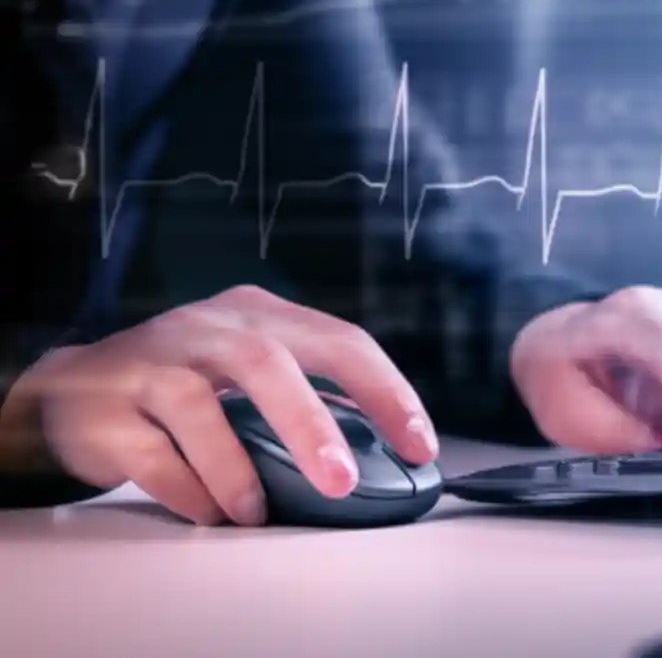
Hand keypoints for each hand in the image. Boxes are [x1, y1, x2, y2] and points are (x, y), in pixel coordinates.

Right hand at [1, 286, 436, 525]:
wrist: (74, 390)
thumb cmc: (189, 384)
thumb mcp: (251, 370)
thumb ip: (305, 396)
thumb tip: (376, 458)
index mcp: (261, 314)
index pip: (341, 342)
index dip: (387, 392)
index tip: (420, 445)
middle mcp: (208, 327)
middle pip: (266, 361)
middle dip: (311, 425)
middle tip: (341, 482)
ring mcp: (152, 362)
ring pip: (198, 406)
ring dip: (235, 468)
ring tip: (256, 513)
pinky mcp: (106, 408)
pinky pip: (150, 453)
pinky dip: (187, 489)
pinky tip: (210, 512)